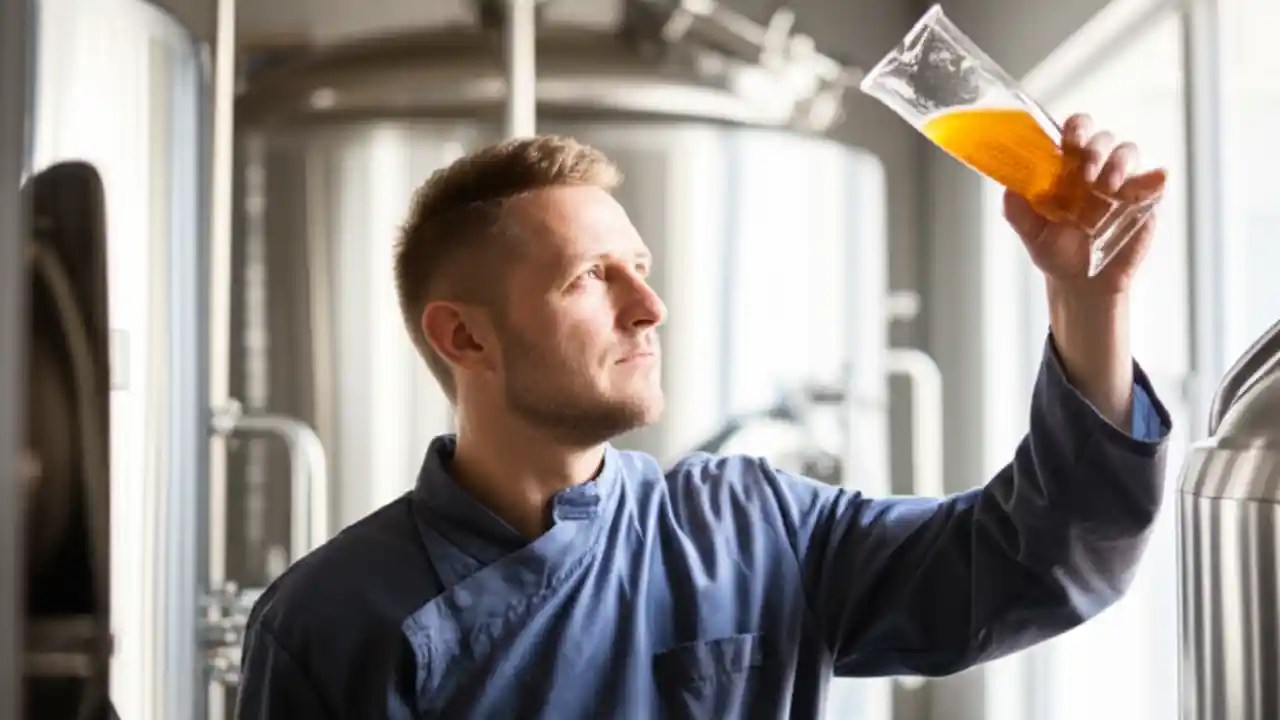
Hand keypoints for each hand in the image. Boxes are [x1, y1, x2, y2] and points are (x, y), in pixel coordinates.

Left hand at [1003, 113, 1166, 296]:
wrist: (1081, 282)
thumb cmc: (1055, 250)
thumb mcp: (1032, 233)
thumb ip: (1017, 210)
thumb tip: (1009, 189)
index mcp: (1067, 167)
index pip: (1074, 132)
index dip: (1075, 129)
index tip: (1070, 142)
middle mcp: (1096, 167)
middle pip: (1102, 139)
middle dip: (1095, 150)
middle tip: (1086, 174)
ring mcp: (1122, 181)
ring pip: (1128, 153)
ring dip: (1118, 164)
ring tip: (1108, 187)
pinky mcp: (1144, 199)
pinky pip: (1154, 180)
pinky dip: (1154, 177)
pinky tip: (1152, 181)